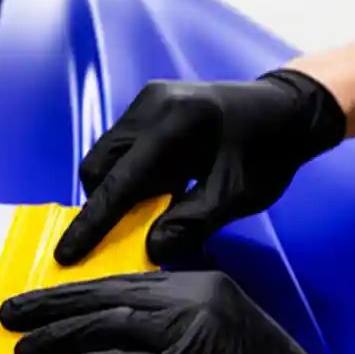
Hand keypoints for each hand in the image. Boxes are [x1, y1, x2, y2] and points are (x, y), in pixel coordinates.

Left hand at [0, 270, 354, 353]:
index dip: (78, 291)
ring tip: (21, 346)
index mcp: (207, 285)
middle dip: (53, 305)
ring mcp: (189, 333)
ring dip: (57, 337)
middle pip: (107, 295)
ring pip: (106, 324)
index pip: (127, 282)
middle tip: (11, 314)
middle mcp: (196, 298)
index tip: (44, 299)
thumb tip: (107, 341)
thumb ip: (175, 329)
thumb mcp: (229, 338)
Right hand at [54, 69, 345, 265]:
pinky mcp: (150, 103)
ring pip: (106, 155)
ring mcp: (147, 99)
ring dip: (118, 188)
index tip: (66, 254)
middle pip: (99, 165)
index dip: (91, 223)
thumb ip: (192, 223)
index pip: (119, 183)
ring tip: (157, 205)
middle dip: (105, 203)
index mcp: (175, 125)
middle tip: (133, 230)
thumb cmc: (268, 153)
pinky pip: (121, 146)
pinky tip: (162, 186)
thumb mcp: (235, 196)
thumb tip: (151, 251)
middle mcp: (152, 104)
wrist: (288, 111)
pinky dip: (130, 173)